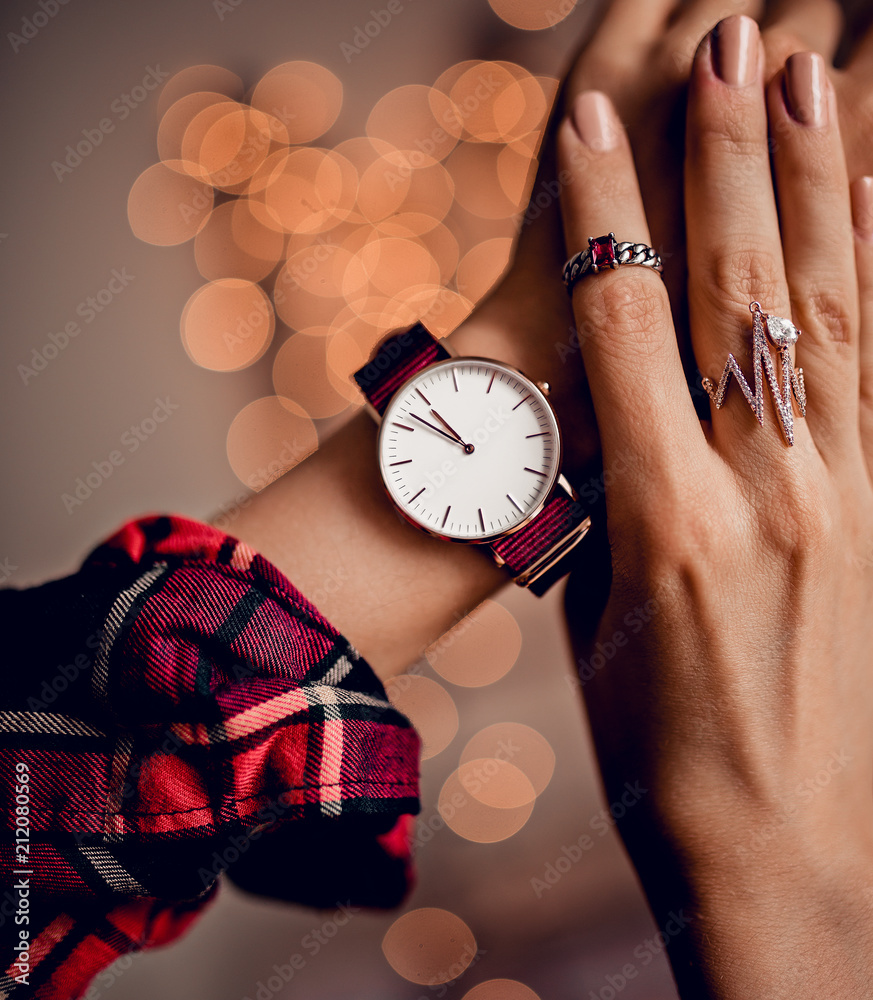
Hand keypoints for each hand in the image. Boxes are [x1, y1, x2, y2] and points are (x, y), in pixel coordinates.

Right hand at [560, 14, 872, 998]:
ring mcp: (848, 500)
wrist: (782, 863)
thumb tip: (613, 427)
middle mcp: (769, 492)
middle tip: (725, 46)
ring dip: (816, 185)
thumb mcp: (598, 626)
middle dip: (727, 160)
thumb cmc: (659, 757)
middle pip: (740, 293)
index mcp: (667, 526)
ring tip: (807, 79)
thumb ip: (611, 509)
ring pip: (833, 310)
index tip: (589, 128)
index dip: (603, 223)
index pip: (623, 332)